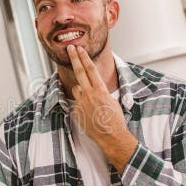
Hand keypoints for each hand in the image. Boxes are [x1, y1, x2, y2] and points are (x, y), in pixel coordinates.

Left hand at [67, 44, 137, 170]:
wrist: (111, 136)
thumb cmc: (115, 119)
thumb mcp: (112, 100)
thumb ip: (101, 91)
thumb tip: (96, 87)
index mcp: (100, 90)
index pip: (90, 69)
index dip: (84, 57)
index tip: (79, 49)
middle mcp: (89, 94)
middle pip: (79, 72)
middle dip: (74, 58)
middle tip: (70, 48)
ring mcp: (81, 103)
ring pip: (77, 88)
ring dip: (81, 90)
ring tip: (91, 101)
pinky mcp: (76, 111)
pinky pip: (77, 102)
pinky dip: (82, 104)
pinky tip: (90, 112)